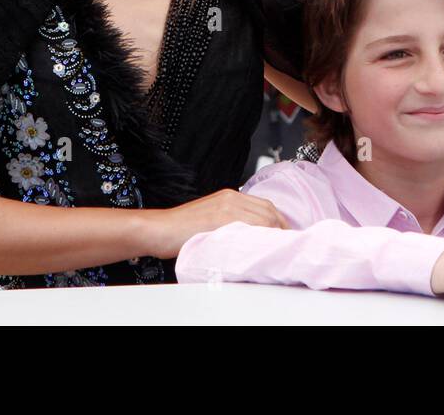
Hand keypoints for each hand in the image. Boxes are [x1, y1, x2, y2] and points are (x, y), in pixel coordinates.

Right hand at [148, 189, 286, 258]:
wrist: (159, 228)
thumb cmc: (181, 228)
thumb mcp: (211, 216)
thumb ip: (231, 219)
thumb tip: (251, 233)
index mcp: (230, 196)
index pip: (265, 206)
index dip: (278, 222)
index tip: (282, 235)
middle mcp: (231, 198)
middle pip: (268, 212)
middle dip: (280, 229)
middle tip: (284, 244)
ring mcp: (225, 208)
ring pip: (262, 219)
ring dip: (272, 234)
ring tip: (275, 248)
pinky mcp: (219, 220)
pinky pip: (247, 227)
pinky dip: (258, 237)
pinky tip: (260, 248)